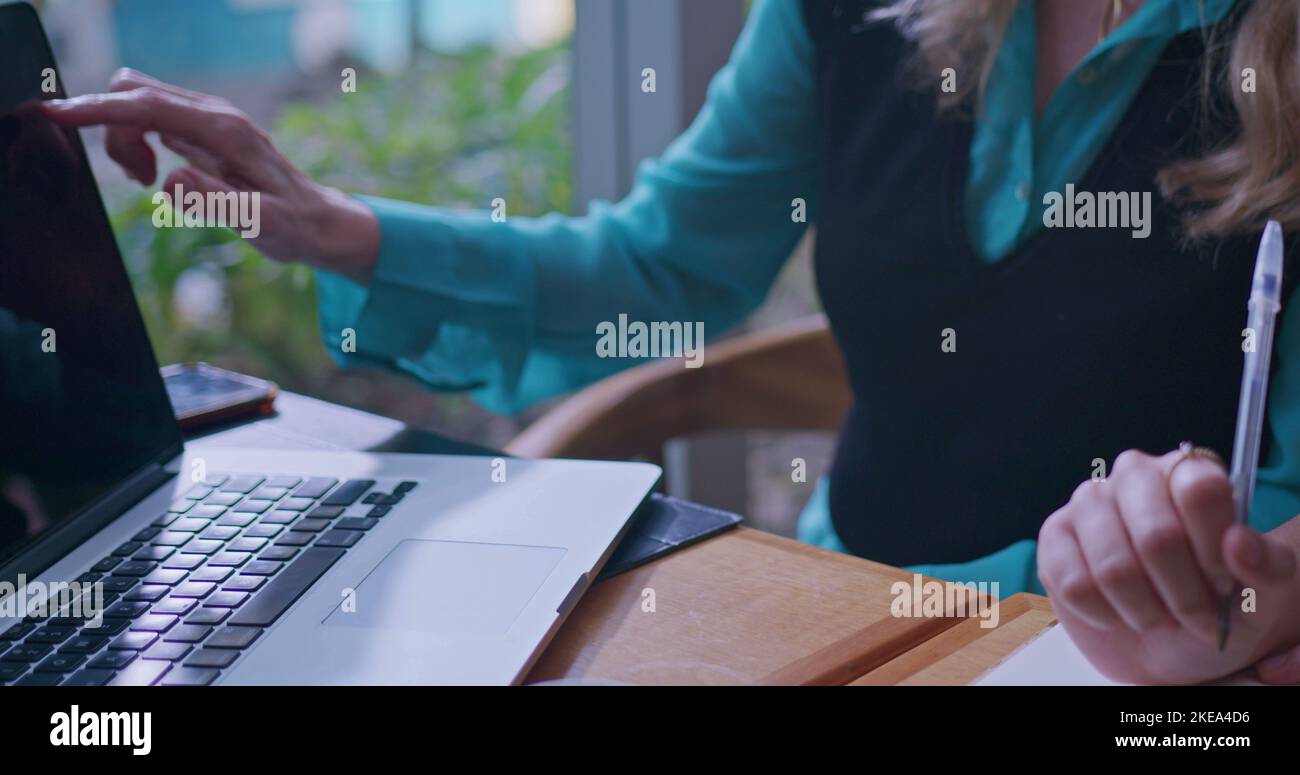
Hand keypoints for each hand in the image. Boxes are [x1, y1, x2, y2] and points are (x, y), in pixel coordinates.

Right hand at [40, 68, 378, 282]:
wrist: (319, 222)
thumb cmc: (294, 226)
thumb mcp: (260, 224)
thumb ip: (215, 202)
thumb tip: (169, 178)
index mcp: (223, 131)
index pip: (147, 105)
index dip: (97, 107)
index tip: (57, 114)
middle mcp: (215, 116)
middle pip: (136, 94)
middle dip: (115, 130)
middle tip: (137, 178)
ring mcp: (209, 121)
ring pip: (139, 105)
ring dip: (126, 139)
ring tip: (148, 181)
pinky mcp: (204, 132)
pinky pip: (152, 120)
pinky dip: (138, 142)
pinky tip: (156, 174)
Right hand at [1037, 447, 1299, 683]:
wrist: (1166, 644)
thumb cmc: (1214, 608)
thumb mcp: (1261, 595)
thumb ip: (1268, 566)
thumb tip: (1239, 543)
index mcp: (1190, 473)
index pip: (1199, 489)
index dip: (1214, 550)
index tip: (1225, 586)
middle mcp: (1135, 476)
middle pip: (1157, 536)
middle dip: (1182, 595)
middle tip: (1196, 618)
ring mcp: (1088, 503)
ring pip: (1113, 566)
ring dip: (1143, 610)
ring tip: (1157, 616)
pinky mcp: (1054, 536)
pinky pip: (1074, 583)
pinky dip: (1104, 614)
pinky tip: (1117, 613)